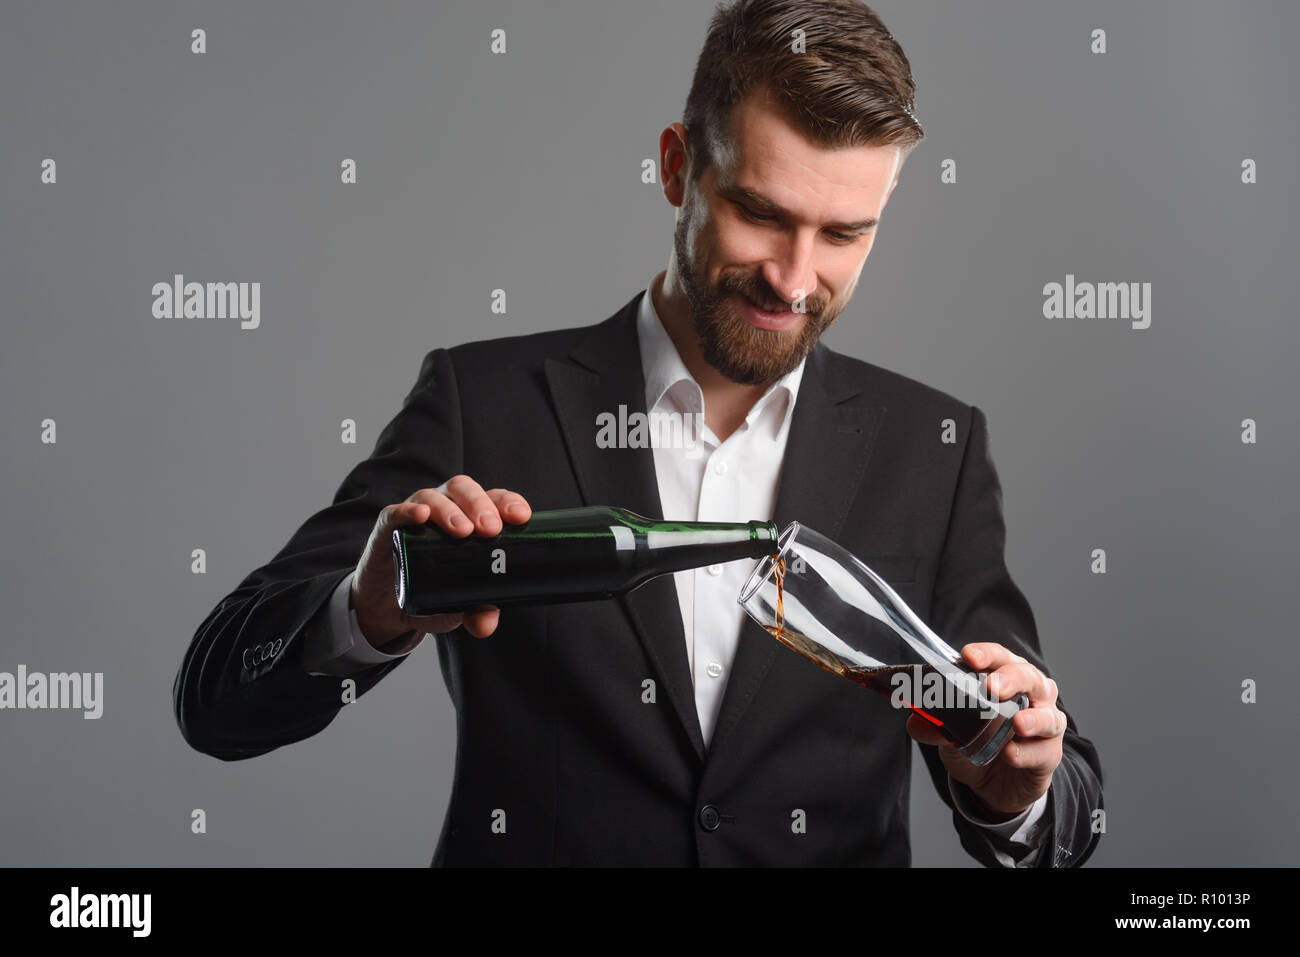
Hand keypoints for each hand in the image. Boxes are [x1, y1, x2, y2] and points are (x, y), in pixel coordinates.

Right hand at [349, 475, 531, 647]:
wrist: (385, 604)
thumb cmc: (429, 590)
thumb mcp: (455, 607)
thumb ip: (474, 614)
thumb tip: (487, 623)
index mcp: (469, 519)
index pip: (492, 500)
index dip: (508, 502)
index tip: (520, 517)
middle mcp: (444, 509)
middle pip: (464, 490)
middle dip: (480, 505)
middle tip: (490, 529)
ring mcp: (415, 515)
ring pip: (433, 497)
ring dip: (450, 510)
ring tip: (463, 531)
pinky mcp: (387, 528)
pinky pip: (395, 512)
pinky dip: (408, 511)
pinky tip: (420, 515)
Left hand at [905, 641, 1064, 819]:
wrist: (995, 785)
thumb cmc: (980, 743)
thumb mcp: (952, 734)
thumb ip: (936, 726)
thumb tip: (915, 722)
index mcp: (1006, 678)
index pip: (999, 657)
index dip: (986, 654)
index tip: (968, 656)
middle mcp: (1032, 695)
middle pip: (1029, 677)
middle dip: (1011, 679)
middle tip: (992, 687)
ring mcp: (1045, 725)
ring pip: (1049, 715)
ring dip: (1033, 719)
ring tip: (1017, 723)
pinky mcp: (1049, 754)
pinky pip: (1045, 752)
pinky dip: (1028, 753)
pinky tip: (1011, 755)